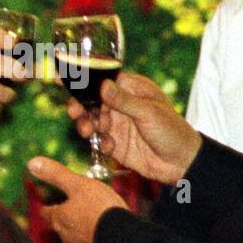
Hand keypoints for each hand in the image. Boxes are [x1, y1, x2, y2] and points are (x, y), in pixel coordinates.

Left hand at [27, 156, 127, 242]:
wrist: (123, 237)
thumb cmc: (99, 208)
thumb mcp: (78, 184)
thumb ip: (56, 174)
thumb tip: (33, 163)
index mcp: (58, 218)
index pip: (46, 213)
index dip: (46, 207)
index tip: (47, 204)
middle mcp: (65, 234)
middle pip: (57, 225)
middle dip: (60, 218)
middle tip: (66, 209)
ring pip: (71, 235)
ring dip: (75, 227)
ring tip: (84, 218)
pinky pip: (87, 242)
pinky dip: (89, 234)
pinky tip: (98, 229)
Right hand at [68, 72, 200, 184]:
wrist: (181, 164)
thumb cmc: (172, 131)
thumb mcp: (149, 112)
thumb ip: (124, 101)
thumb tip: (103, 86)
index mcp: (132, 89)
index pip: (103, 79)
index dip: (83, 80)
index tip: (62, 79)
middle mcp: (122, 104)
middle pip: (91, 100)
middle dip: (80, 106)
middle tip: (74, 112)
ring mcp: (117, 124)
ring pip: (91, 119)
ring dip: (86, 124)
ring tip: (87, 131)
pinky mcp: (115, 143)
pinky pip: (98, 140)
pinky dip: (100, 142)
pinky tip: (110, 146)